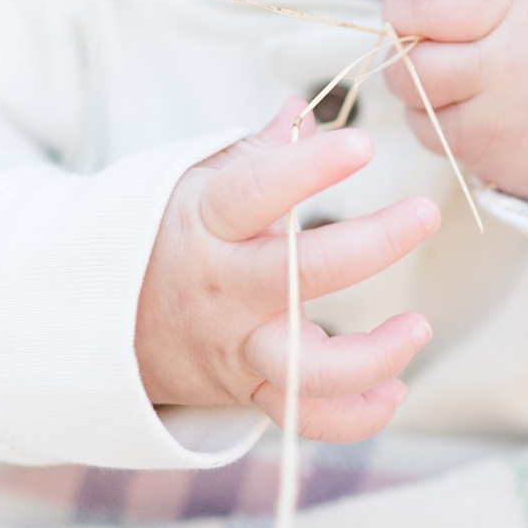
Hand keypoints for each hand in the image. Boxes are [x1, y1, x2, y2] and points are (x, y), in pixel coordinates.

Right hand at [136, 98, 439, 441]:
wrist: (101, 322)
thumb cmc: (165, 235)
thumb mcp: (195, 184)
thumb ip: (257, 152)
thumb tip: (303, 110)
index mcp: (207, 225)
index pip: (257, 192)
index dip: (310, 169)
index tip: (362, 145)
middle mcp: (225, 290)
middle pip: (301, 275)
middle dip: (372, 245)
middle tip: (426, 213)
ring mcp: (237, 347)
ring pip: (307, 368)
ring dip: (373, 356)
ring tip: (419, 326)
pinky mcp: (248, 390)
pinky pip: (305, 418)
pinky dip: (356, 416)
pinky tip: (396, 388)